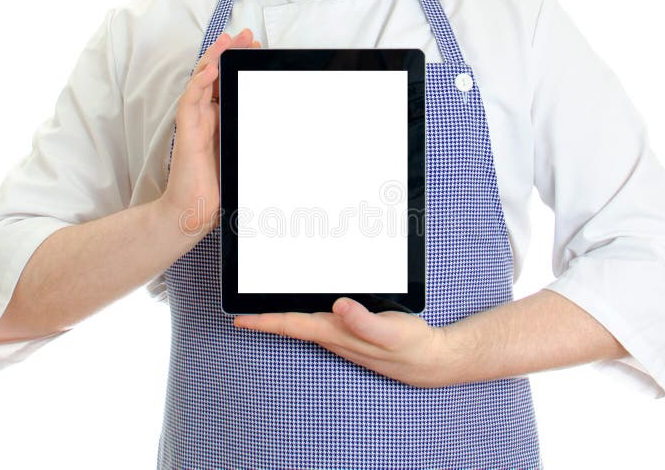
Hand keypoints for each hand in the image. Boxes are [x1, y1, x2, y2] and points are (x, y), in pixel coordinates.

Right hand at [159, 28, 260, 238]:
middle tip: (247, 37)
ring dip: (212, 60)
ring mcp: (192, 123)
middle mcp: (204, 117)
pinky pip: (188, 103)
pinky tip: (208, 71)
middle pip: (214, 76)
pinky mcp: (185, 133)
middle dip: (229, 54)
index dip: (238, 65)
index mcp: (217, 120)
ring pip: (199, 82)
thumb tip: (280, 124)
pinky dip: (197, 85)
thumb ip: (251, 137)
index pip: (227, 83)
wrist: (194, 210)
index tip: (257, 50)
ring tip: (226, 42)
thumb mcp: (241, 154)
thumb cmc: (217, 187)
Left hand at [233, 297, 453, 387]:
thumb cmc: (408, 345)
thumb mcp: (390, 332)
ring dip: (280, 315)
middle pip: (290, 324)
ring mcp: (339, 334)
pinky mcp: (348, 329)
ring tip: (260, 304)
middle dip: (264, 317)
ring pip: (301, 322)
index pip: (292, 325)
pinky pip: (316, 320)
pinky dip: (301, 312)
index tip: (239, 319)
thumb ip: (364, 321)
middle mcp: (332, 334)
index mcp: (336, 332)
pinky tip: (300, 304)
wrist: (425, 360)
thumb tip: (338, 306)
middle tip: (240, 308)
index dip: (265, 321)